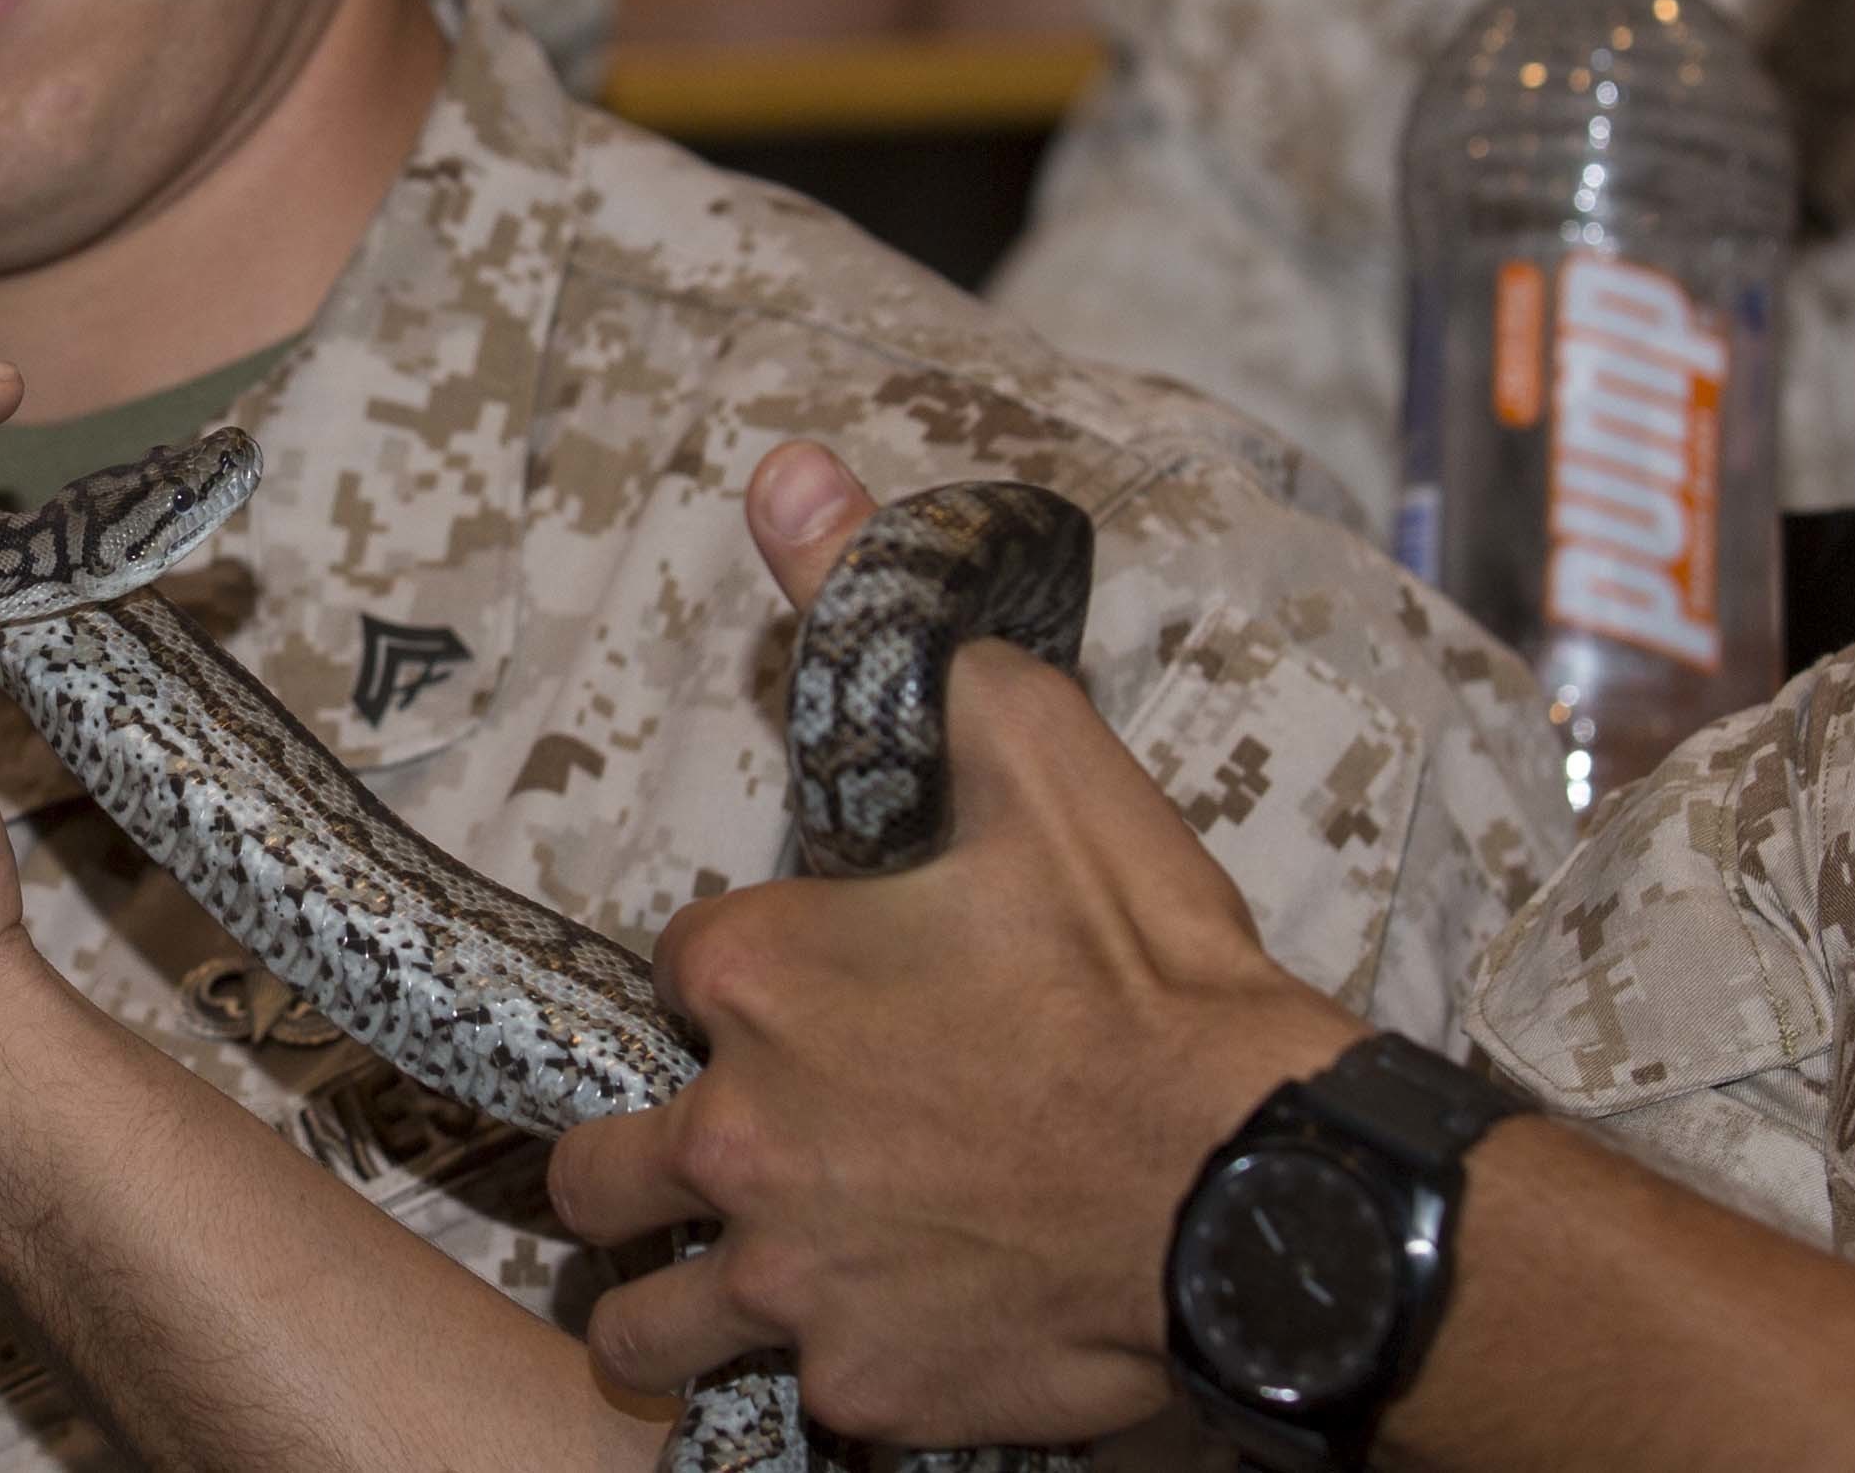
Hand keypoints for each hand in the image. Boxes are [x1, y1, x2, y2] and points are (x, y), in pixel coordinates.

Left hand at [546, 441, 1368, 1451]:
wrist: (1254, 1182)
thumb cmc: (1149, 977)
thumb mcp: (1033, 756)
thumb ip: (884, 619)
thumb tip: (789, 475)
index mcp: (756, 978)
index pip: (678, 971)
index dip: (743, 977)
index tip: (809, 992)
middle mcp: (736, 1134)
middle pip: (599, 1168)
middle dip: (637, 1160)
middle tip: (715, 1156)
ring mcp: (789, 1278)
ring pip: (640, 1318)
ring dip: (666, 1296)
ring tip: (720, 1282)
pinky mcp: (859, 1389)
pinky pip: (779, 1404)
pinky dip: (816, 1380)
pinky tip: (873, 1340)